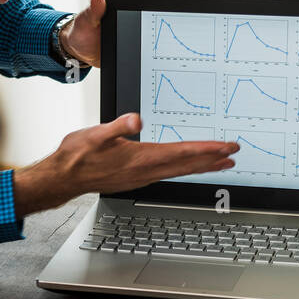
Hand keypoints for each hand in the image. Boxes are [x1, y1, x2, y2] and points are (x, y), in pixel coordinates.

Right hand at [13, 113, 236, 215]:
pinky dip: (186, 169)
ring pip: (180, 171)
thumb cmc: (77, 155)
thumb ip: (117, 126)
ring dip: (203, 166)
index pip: (181, 152)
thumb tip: (136, 120)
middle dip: (213, 158)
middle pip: (187, 164)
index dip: (206, 149)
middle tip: (235, 153)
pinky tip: (191, 167)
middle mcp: (145, 171)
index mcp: (140, 159)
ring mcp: (142, 177)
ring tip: (222, 162)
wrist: (63, 178)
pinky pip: (169, 173)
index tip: (226, 146)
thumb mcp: (95, 134)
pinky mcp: (137, 178)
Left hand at [61, 0, 212, 67]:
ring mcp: (148, 25)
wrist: (82, 52)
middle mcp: (142, 11)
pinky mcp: (149, 43)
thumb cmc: (83, 33)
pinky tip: (198, 36)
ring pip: (172, 16)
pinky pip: (168, 37)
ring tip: (209, 2)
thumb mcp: (86, 22)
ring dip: (190, 10)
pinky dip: (183, 34)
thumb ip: (93, 11)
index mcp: (130, 3)